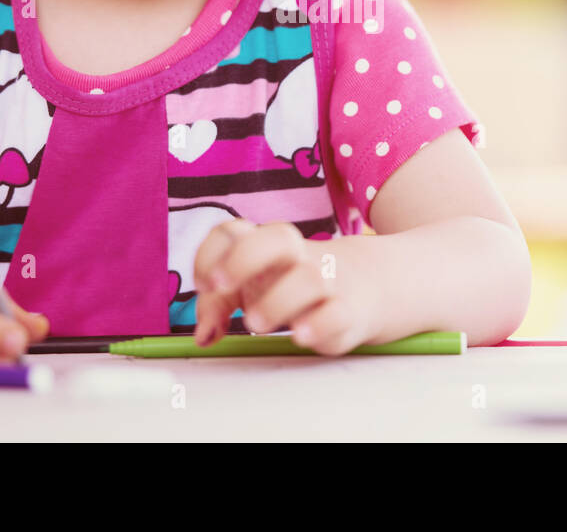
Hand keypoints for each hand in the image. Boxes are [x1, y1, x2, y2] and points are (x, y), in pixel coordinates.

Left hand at [192, 220, 376, 356]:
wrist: (363, 286)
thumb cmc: (288, 285)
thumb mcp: (248, 286)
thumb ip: (217, 305)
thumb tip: (203, 334)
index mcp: (266, 243)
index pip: (234, 231)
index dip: (209, 254)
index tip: (204, 284)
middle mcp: (296, 255)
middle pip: (277, 237)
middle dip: (243, 258)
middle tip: (220, 285)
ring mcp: (325, 280)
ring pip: (307, 279)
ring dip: (276, 302)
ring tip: (254, 323)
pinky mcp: (345, 311)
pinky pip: (336, 313)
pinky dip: (317, 324)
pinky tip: (299, 335)